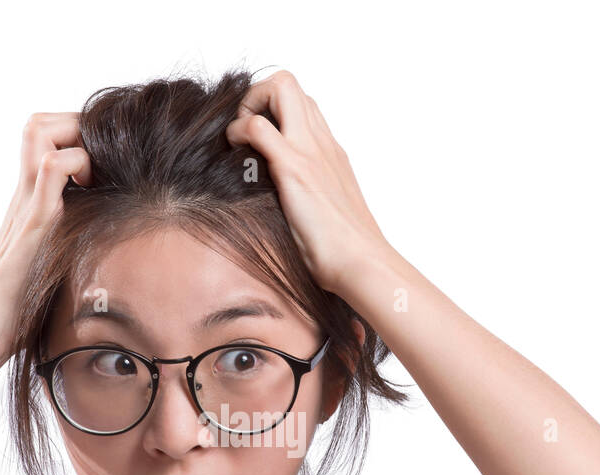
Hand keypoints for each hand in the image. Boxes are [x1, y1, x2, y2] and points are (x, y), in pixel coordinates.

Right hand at [0, 112, 91, 354]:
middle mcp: (25, 194)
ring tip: (94, 174)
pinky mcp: (34, 223)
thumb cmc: (18, 306)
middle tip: (104, 160)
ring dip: (74, 137)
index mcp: (29, 201)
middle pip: (38, 123)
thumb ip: (67, 245)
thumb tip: (102, 254)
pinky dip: (75, 164)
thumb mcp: (51, 262)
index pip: (44, 138)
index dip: (76, 135)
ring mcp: (26, 205)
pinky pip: (51, 169)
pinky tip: (90, 190)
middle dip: (78, 126)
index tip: (105, 160)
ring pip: (39, 131)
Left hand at [225, 71, 388, 294]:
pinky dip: (238, 133)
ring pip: (280, 88)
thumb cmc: (346, 250)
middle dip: (256, 96)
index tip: (257, 140)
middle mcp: (323, 143)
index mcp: (331, 153)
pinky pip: (258, 128)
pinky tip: (237, 159)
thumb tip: (288, 207)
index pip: (304, 105)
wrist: (362, 264)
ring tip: (240, 143)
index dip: (273, 110)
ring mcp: (310, 152)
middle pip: (290, 84)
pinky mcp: (294, 169)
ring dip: (249, 105)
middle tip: (244, 133)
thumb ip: (312, 197)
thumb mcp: (328, 211)